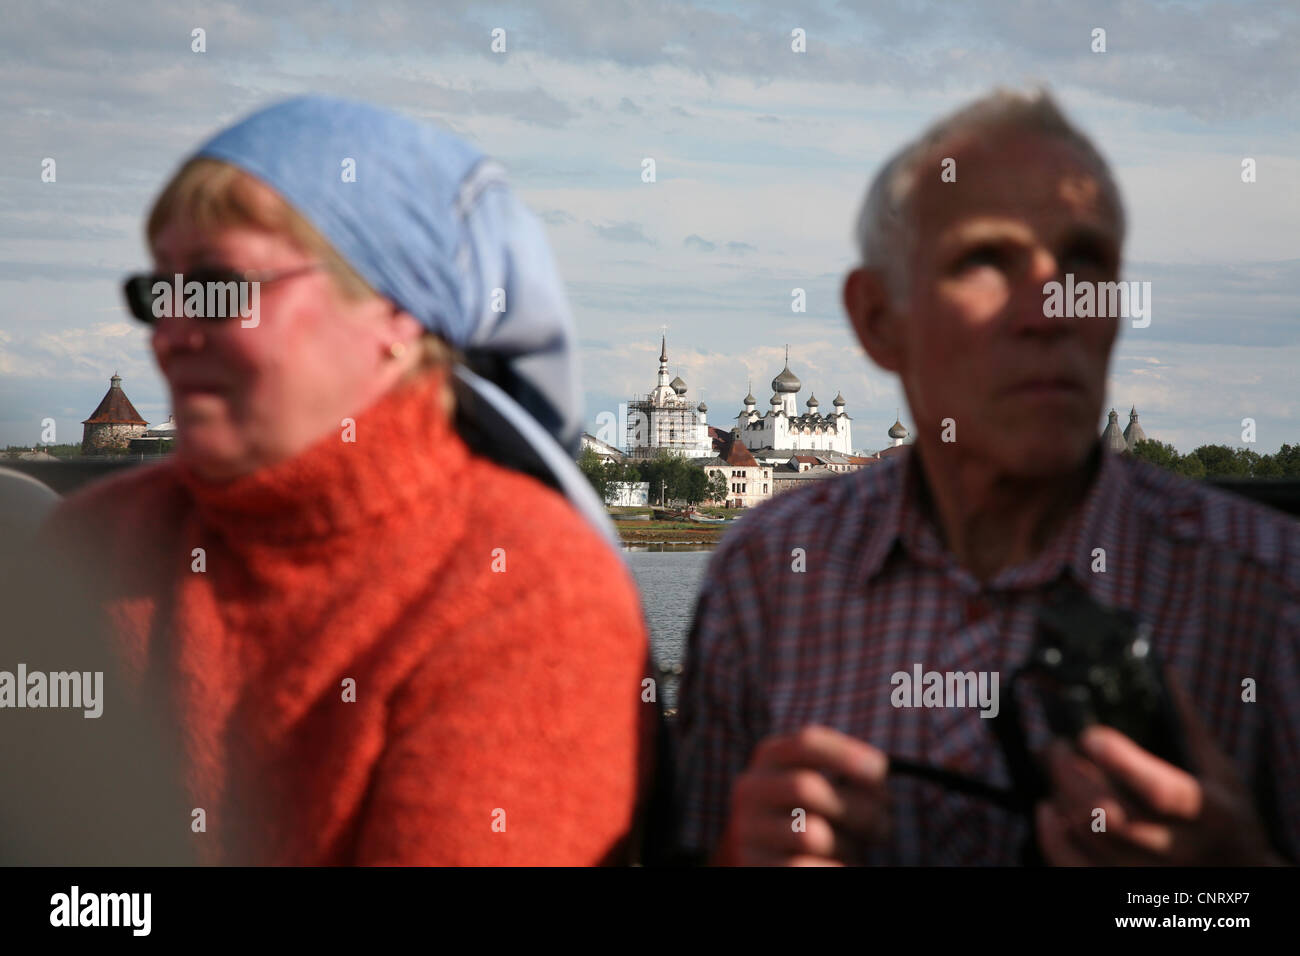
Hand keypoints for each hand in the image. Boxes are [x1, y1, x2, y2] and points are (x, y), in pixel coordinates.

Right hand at [716, 725, 889, 865]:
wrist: (783, 856)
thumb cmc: (822, 814)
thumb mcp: (830, 786)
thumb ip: (850, 778)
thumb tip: (877, 774)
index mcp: (771, 756)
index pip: (805, 743)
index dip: (845, 753)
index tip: (880, 769)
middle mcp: (751, 789)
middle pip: (806, 787)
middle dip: (856, 808)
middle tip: (883, 829)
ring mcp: (748, 830)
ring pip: (810, 834)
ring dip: (846, 846)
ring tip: (853, 851)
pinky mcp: (754, 864)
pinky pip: (802, 867)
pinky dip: (833, 867)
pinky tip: (841, 865)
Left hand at [1035, 680, 1285, 865]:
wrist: (1235, 874)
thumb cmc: (1223, 817)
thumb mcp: (1218, 770)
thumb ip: (1183, 723)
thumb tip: (1154, 670)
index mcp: (1210, 815)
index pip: (1163, 793)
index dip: (1122, 762)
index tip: (1090, 733)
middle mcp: (1180, 851)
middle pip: (1109, 816)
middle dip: (1069, 771)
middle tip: (1056, 744)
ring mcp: (1148, 876)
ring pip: (1085, 838)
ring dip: (1058, 794)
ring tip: (1055, 769)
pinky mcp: (1118, 887)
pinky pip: (1069, 866)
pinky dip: (1050, 833)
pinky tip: (1050, 807)